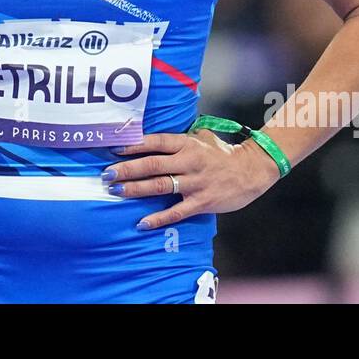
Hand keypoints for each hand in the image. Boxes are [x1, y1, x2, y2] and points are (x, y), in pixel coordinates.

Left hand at [102, 129, 281, 229]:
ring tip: (116, 191)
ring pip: (160, 186)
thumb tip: (152, 136)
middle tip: (106, 174)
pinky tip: (142, 222)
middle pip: (152, 164)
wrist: (252, 170)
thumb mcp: (202, 137)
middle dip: (127, 169)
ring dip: (135, 189)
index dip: (133, 145)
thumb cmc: (222, 153)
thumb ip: (179, 138)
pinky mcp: (202, 202)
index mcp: (187, 144)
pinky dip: (158, 218)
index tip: (113, 149)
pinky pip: (176, 212)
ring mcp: (195, 182)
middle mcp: (189, 161)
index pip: (155, 142)